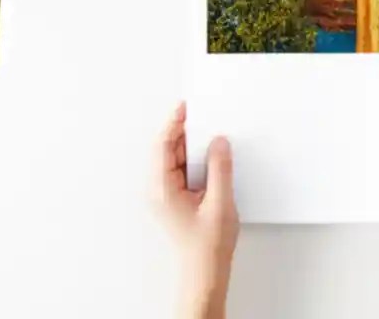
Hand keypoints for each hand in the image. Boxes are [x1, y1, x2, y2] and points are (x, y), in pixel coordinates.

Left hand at [154, 102, 238, 318]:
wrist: (204, 273)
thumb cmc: (207, 247)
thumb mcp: (219, 203)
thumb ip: (220, 169)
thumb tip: (218, 142)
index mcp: (162, 189)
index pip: (163, 146)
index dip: (174, 123)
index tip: (185, 106)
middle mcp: (158, 190)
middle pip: (168, 150)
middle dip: (185, 132)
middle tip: (204, 115)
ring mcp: (165, 195)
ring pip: (176, 160)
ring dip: (192, 147)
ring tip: (210, 134)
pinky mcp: (175, 199)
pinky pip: (182, 171)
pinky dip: (194, 160)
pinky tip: (210, 157)